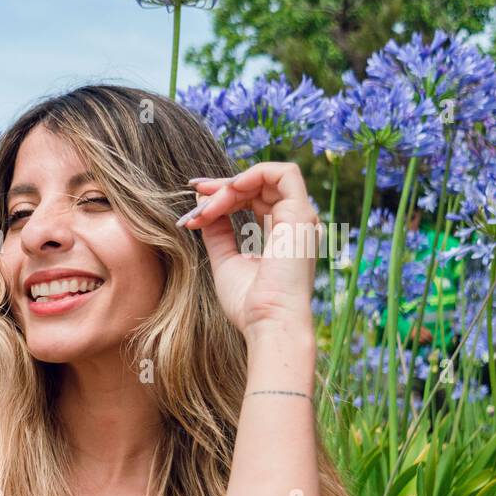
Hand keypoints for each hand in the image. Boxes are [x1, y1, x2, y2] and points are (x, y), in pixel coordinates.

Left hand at [178, 161, 318, 338]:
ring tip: (206, 208)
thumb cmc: (249, 304)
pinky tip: (227, 191)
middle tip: (194, 196)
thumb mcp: (225, 260)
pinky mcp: (301, 214)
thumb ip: (217, 232)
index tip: (195, 203)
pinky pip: (283, 173)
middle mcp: (295, 223)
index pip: (255, 199)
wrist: (268, 323)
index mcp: (282, 234)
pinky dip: (252, 175)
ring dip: (231, 186)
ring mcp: (301, 217)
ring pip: (267, 177)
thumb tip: (202, 203)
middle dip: (222, 188)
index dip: (224, 194)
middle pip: (259, 186)